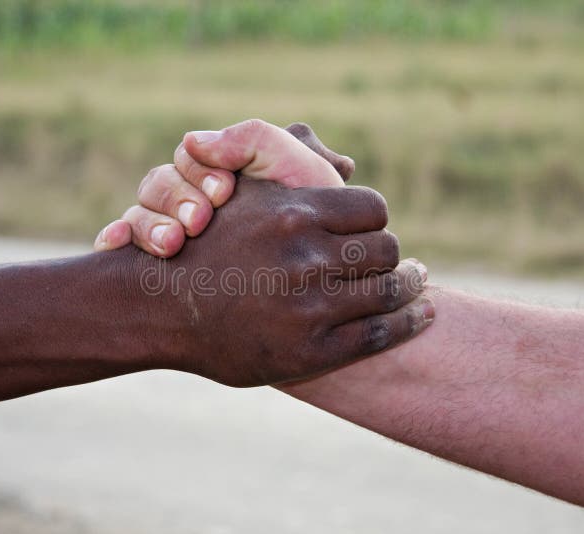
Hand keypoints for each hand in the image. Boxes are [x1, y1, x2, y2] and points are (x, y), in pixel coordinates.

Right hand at [94, 120, 355, 256]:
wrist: (330, 286)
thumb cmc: (322, 224)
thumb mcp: (298, 171)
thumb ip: (255, 140)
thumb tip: (193, 140)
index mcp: (222, 174)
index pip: (191, 158)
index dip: (201, 170)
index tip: (225, 192)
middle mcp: (193, 201)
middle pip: (158, 185)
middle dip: (175, 199)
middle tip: (199, 221)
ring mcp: (175, 235)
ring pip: (138, 213)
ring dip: (147, 223)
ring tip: (171, 244)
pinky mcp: (164, 269)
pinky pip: (124, 248)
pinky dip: (114, 237)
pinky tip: (112, 244)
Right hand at [113, 178, 430, 386]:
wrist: (160, 308)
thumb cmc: (202, 244)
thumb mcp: (234, 188)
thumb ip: (277, 160)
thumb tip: (337, 154)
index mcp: (293, 213)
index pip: (372, 207)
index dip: (375, 218)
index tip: (371, 228)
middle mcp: (305, 258)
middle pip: (385, 248)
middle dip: (389, 253)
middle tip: (395, 260)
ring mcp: (310, 307)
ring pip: (390, 289)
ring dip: (409, 284)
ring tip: (416, 282)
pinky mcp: (312, 351)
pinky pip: (381, 332)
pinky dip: (410, 321)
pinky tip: (423, 311)